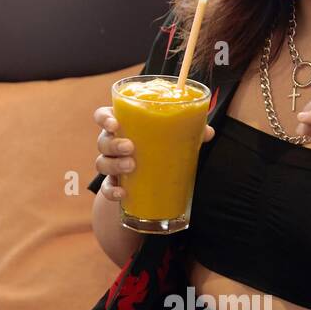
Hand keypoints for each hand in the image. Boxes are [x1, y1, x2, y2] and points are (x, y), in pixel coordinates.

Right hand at [93, 105, 214, 202]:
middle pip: (103, 140)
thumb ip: (189, 131)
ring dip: (114, 165)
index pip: (103, 116)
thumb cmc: (158, 148)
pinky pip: (106, 189)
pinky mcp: (114, 185)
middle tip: (130, 147)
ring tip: (131, 166)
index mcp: (123, 126)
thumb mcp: (172, 138)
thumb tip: (208, 131)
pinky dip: (112, 191)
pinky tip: (123, 193)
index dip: (104, 118)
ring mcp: (112, 165)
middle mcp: (112, 144)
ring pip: (102, 163)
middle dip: (114, 144)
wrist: (149, 179)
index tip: (115, 123)